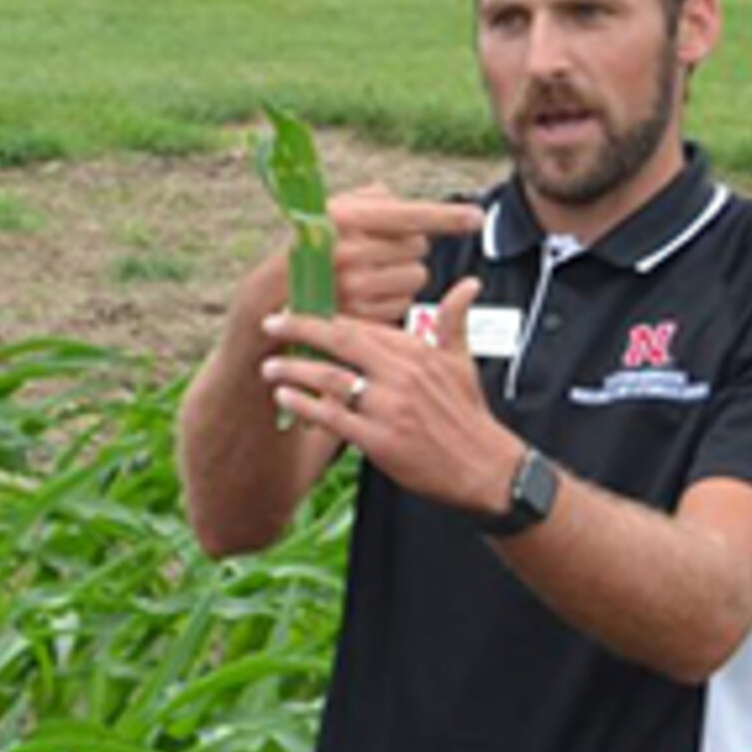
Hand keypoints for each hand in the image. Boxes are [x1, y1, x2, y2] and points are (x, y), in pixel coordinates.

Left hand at [264, 277, 527, 512]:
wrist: (482, 468)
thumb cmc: (467, 415)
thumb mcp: (462, 361)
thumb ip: (454, 320)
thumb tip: (468, 284)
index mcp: (416, 351)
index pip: (363, 324)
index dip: (327, 314)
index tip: (300, 308)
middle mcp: (400, 374)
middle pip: (340, 340)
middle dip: (300, 328)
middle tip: (270, 323)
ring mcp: (388, 406)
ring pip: (330, 377)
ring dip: (294, 369)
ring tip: (268, 365)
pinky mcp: (379, 438)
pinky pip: (332, 416)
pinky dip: (304, 405)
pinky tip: (283, 397)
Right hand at [318, 190, 485, 316]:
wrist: (273, 296)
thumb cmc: (311, 245)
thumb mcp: (334, 211)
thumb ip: (374, 199)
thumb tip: (409, 204)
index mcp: (347, 216)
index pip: (410, 215)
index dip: (447, 217)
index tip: (476, 218)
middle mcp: (352, 250)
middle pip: (418, 247)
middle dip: (408, 249)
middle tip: (379, 252)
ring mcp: (356, 286)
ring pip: (415, 277)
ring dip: (403, 276)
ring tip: (373, 275)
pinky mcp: (361, 315)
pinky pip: (403, 304)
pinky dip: (393, 300)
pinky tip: (369, 296)